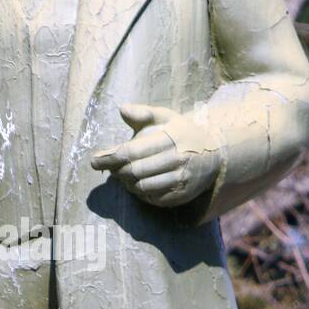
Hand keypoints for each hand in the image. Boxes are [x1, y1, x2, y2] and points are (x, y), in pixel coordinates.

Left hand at [90, 103, 223, 207]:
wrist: (214, 153)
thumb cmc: (181, 133)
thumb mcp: (166, 117)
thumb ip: (143, 114)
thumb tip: (121, 109)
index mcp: (171, 138)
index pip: (132, 151)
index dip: (110, 158)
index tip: (94, 161)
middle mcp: (178, 160)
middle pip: (135, 171)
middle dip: (117, 171)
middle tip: (111, 168)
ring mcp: (181, 180)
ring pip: (142, 187)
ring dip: (127, 183)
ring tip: (123, 175)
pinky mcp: (182, 195)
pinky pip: (153, 198)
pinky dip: (140, 193)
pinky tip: (137, 183)